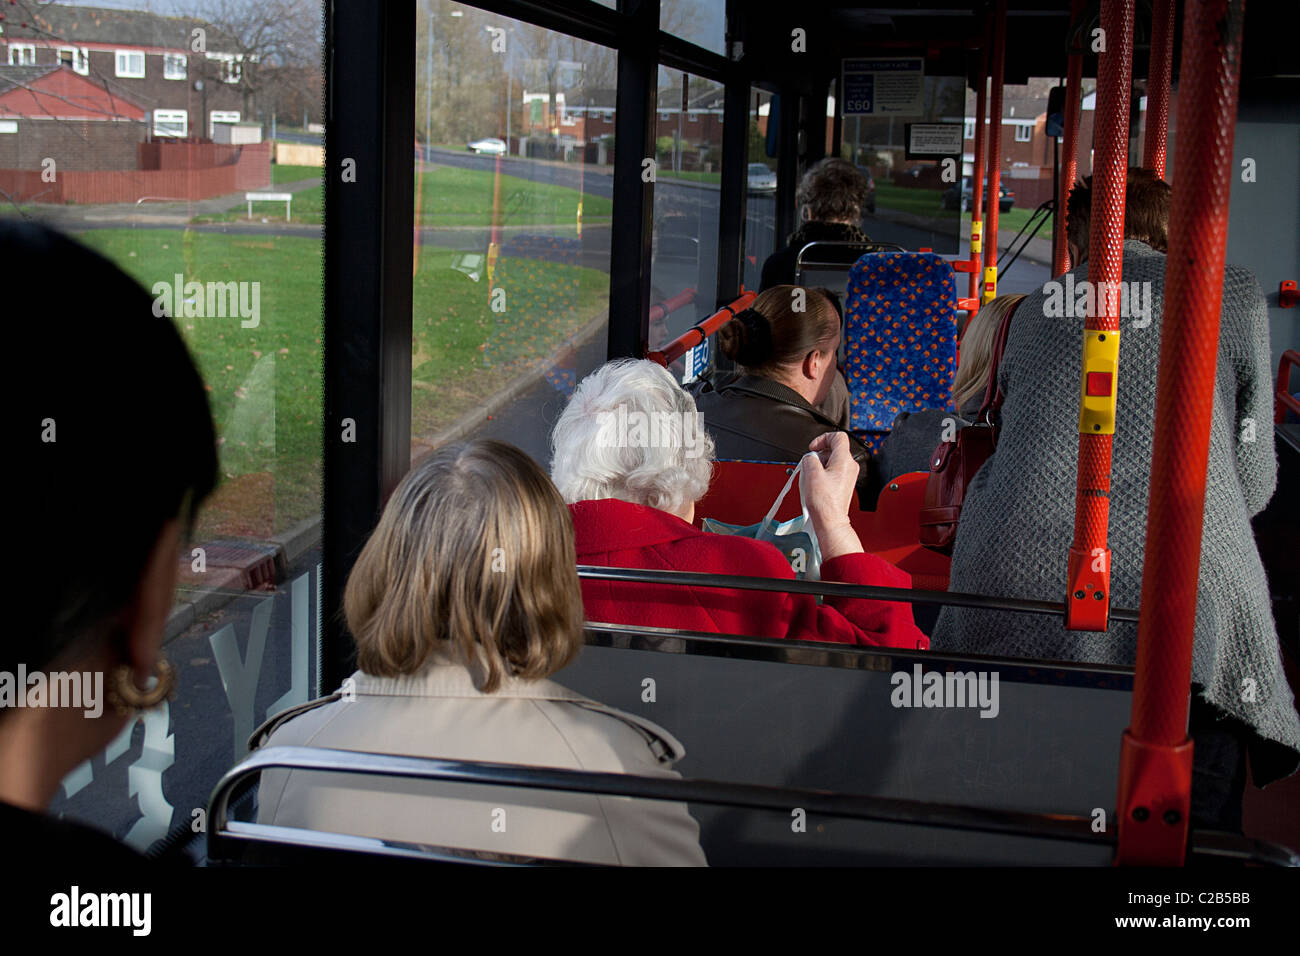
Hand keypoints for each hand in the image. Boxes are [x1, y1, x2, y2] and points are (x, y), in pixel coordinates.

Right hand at [800, 432, 863, 559]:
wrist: (830, 520)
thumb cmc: (824, 502)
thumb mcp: (811, 474)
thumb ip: (810, 459)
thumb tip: (810, 457)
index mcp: (844, 460)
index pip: (838, 437)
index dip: (823, 438)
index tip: (814, 447)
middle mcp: (850, 466)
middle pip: (834, 449)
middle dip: (819, 454)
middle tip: (810, 464)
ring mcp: (849, 475)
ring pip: (833, 460)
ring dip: (820, 464)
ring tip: (812, 476)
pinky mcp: (845, 483)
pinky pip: (834, 471)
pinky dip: (824, 473)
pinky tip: (816, 483)